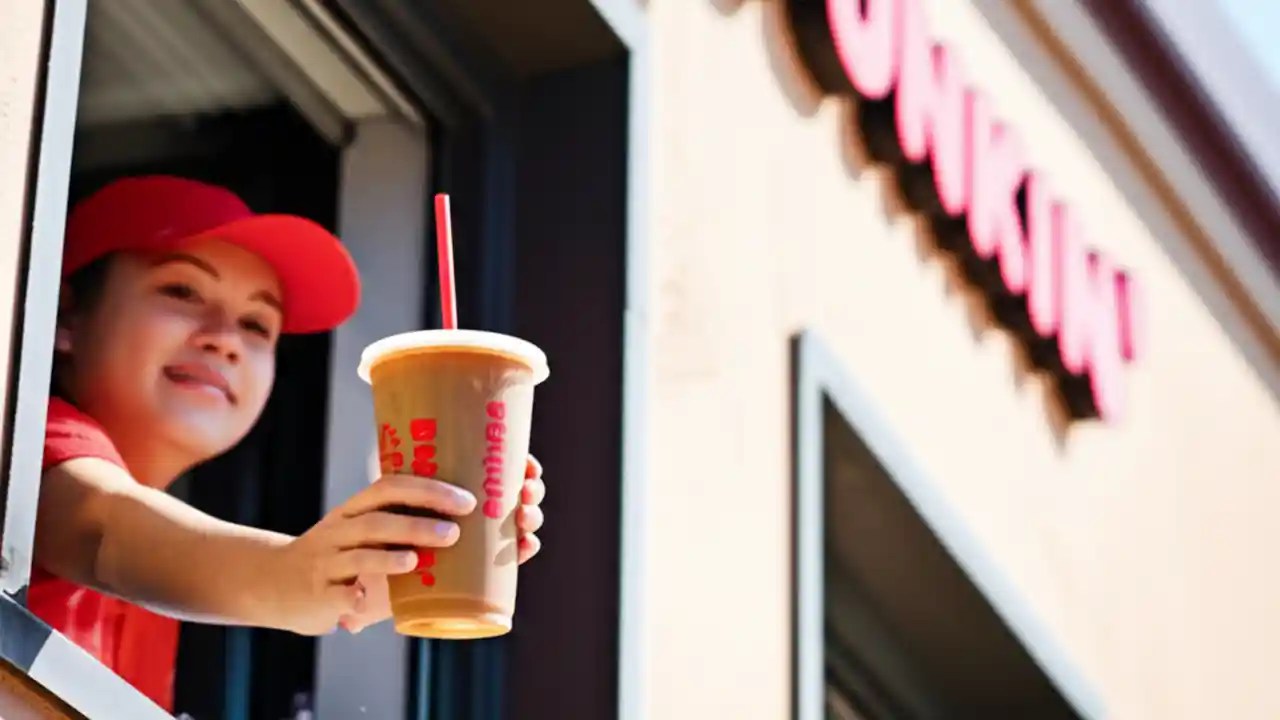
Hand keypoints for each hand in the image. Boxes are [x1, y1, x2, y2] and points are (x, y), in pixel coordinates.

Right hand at [339, 455, 546, 633]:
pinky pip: (335, 593)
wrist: (285, 583)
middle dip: (419, 521)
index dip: (432, 490)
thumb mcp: (385, 538)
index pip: (395, 486)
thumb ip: (440, 536)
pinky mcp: (319, 592)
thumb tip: (523, 543)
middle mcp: (345, 526)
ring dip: (391, 557)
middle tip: (456, 531)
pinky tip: (364, 603)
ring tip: (419, 561)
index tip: (471, 500)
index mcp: (364, 507)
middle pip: (380, 518)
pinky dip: (350, 597)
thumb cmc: (357, 559)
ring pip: (359, 552)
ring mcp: (329, 559)